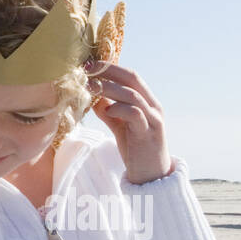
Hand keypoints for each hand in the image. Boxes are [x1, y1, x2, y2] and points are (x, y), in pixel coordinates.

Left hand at [84, 60, 173, 184]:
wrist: (151, 175)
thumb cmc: (135, 148)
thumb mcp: (119, 126)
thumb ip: (108, 111)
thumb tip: (92, 96)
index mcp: (147, 100)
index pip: (130, 75)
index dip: (110, 67)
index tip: (88, 64)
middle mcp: (153, 105)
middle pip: (132, 78)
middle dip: (109, 71)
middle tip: (87, 69)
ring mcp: (153, 118)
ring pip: (132, 95)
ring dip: (109, 88)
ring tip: (89, 88)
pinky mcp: (149, 133)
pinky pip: (136, 114)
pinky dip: (120, 109)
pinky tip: (107, 111)